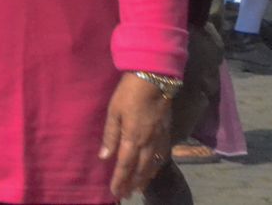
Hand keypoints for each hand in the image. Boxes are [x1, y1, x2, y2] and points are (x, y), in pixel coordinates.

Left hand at [98, 73, 172, 198]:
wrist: (154, 79)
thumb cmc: (129, 93)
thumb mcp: (114, 112)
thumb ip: (110, 135)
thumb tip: (104, 157)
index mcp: (133, 138)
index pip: (125, 166)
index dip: (120, 181)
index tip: (115, 193)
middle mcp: (148, 143)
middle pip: (141, 170)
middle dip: (133, 183)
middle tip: (126, 194)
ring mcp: (160, 138)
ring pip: (153, 165)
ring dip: (145, 178)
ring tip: (139, 187)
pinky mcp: (167, 132)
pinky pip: (163, 155)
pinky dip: (157, 166)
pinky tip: (153, 168)